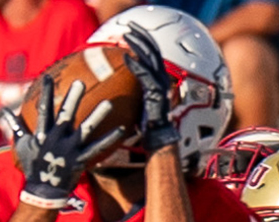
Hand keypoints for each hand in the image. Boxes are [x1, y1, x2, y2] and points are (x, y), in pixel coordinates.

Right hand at [1, 72, 129, 208]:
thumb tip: (5, 112)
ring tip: (108, 103)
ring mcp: (69, 150)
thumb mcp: (22, 145)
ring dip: (97, 116)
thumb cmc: (32, 166)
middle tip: (80, 82)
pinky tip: (122, 129)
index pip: (44, 109)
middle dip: (72, 98)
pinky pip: (98, 148)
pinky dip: (109, 139)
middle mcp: (57, 139)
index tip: (49, 77)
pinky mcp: (80, 160)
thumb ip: (16, 127)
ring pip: (85, 130)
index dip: (46, 92)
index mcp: (43, 134)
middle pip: (66, 115)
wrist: (42, 191)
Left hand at [121, 27, 182, 153]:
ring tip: (127, 36)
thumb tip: (116, 91)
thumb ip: (133, 93)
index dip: (143, 42)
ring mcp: (160, 86)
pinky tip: (126, 58)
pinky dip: (136, 66)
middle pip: (153, 51)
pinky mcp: (156, 94)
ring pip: (150, 59)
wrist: (158, 139)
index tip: (132, 33)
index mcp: (158, 80)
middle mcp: (162, 80)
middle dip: (142, 36)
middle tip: (130, 26)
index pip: (152, 55)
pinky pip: (145, 76)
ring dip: (138, 46)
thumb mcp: (138, 105)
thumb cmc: (147, 126)